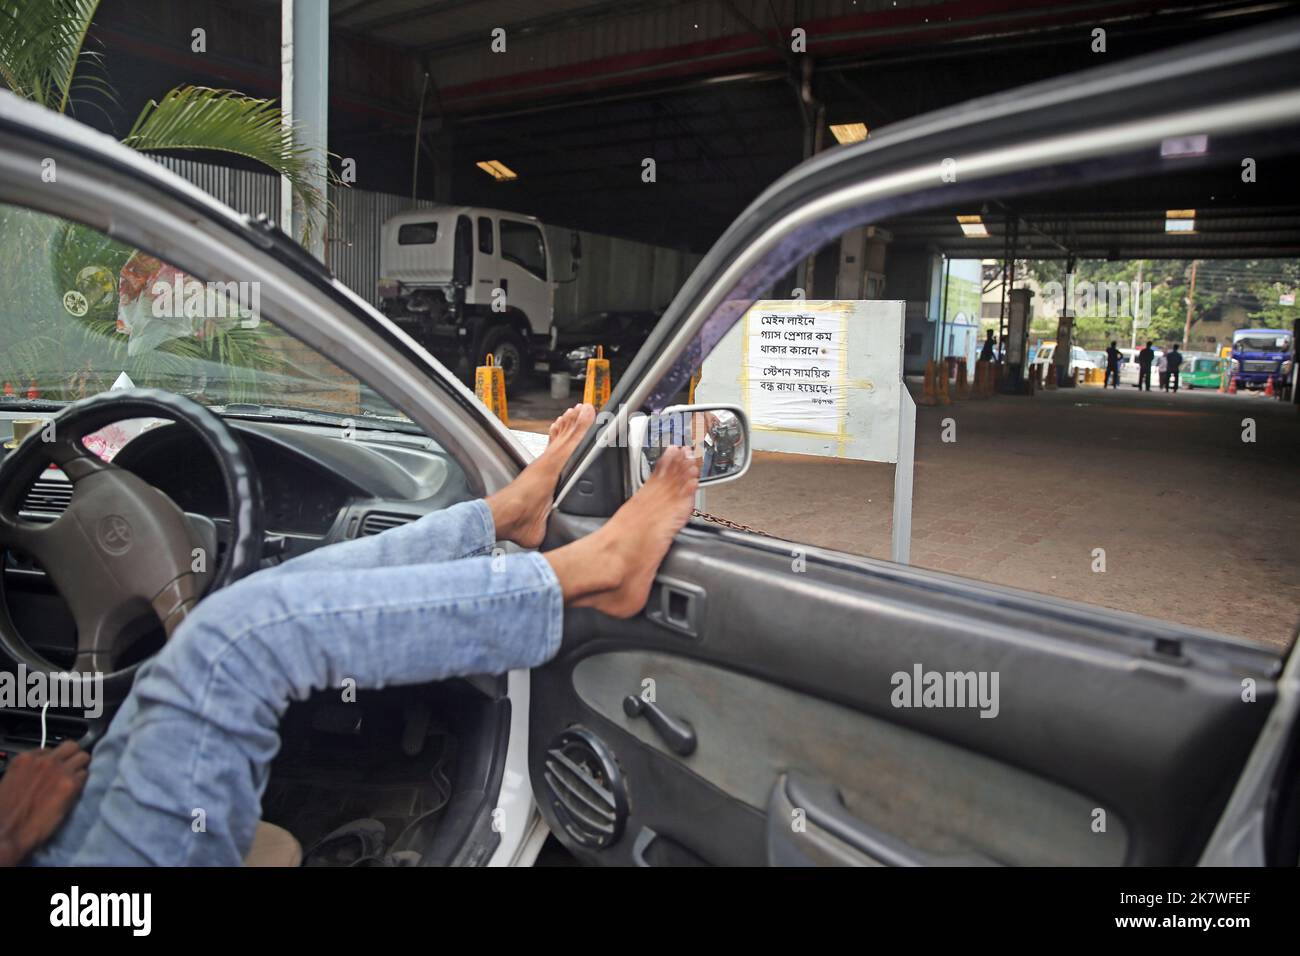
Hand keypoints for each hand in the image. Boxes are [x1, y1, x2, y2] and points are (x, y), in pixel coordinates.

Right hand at [0, 740, 88, 865]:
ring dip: (80, 768)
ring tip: (74, 781)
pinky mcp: (70, 784)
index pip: (50, 749)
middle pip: (71, 746)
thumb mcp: (11, 782)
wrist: (7, 833)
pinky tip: (74, 792)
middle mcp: (44, 760)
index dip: (55, 760)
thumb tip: (41, 771)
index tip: (55, 769)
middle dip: (72, 756)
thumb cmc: (5, 813)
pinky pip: (86, 774)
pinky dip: (82, 782)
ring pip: (83, 757)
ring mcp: (59, 770)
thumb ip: (28, 771)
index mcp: (25, 759)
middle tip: (71, 770)